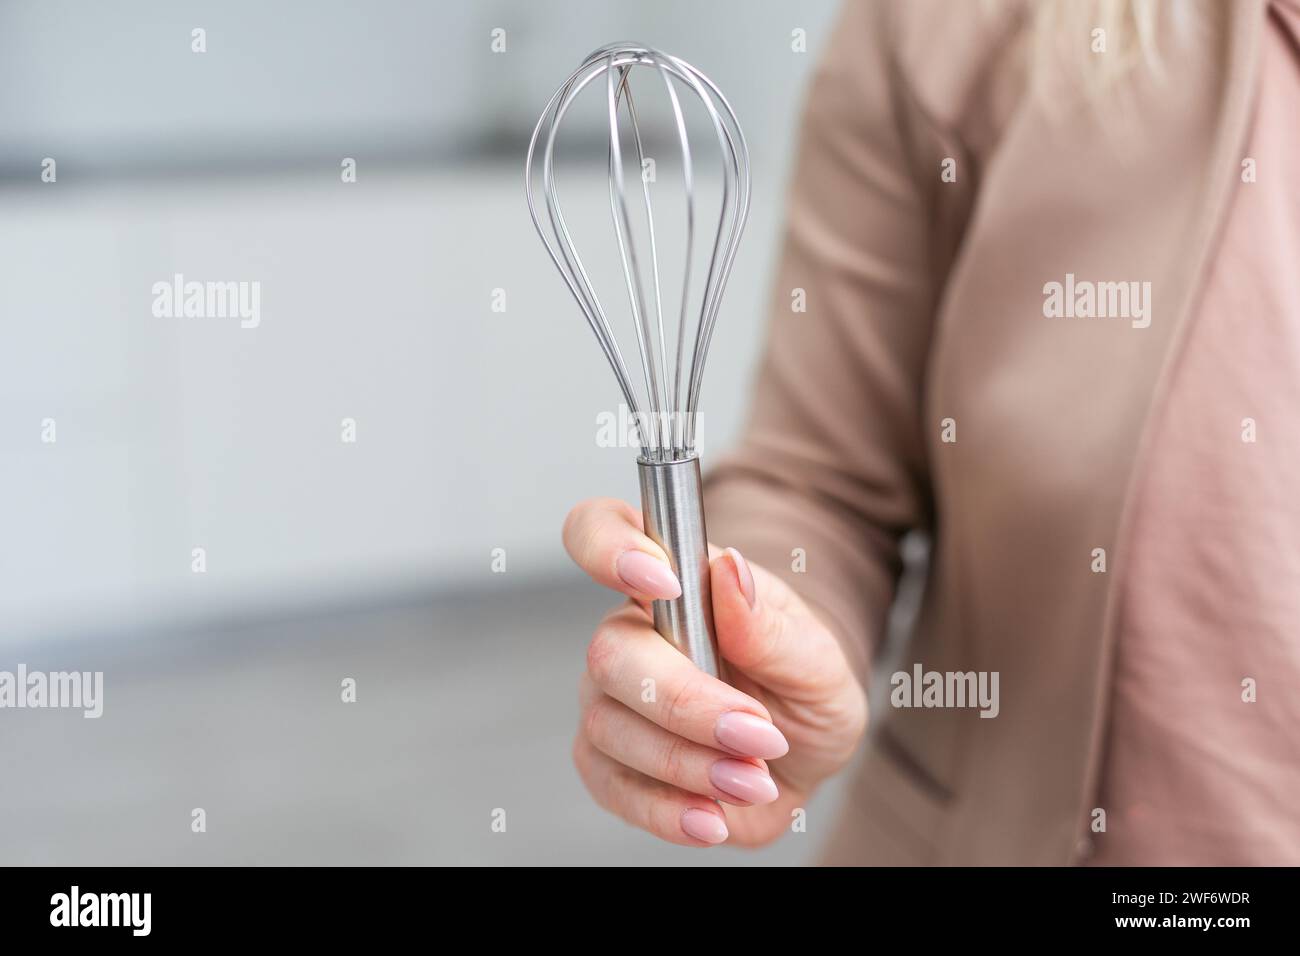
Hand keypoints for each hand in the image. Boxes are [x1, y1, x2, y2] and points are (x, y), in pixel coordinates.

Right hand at [564, 498, 866, 847]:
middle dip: (686, 703)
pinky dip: (668, 810)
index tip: (661, 579)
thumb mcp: (818, 659)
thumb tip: (728, 571)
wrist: (803, 760)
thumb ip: (770, 624)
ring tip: (754, 779)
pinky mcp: (609, 764)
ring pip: (612, 728)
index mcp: (670, 583)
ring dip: (691, 763)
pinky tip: (714, 816)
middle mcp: (628, 635)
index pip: (598, 530)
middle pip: (610, 654)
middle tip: (758, 735)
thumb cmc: (803, 688)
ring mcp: (609, 700)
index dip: (609, 546)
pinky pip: (613, 789)